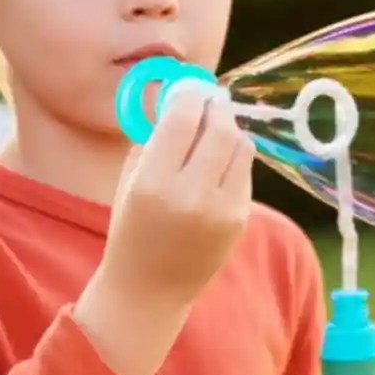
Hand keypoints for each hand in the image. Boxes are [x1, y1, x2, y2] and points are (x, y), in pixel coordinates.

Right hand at [100, 86, 255, 306]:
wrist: (151, 287)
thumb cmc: (132, 228)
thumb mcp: (129, 181)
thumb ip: (153, 139)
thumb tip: (181, 97)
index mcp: (153, 183)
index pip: (182, 120)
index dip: (190, 95)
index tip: (190, 86)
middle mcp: (191, 195)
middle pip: (220, 129)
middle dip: (216, 107)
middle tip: (211, 98)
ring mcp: (221, 209)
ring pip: (241, 146)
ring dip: (229, 130)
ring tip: (214, 129)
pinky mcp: (241, 218)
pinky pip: (245, 171)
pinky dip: (233, 158)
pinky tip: (218, 162)